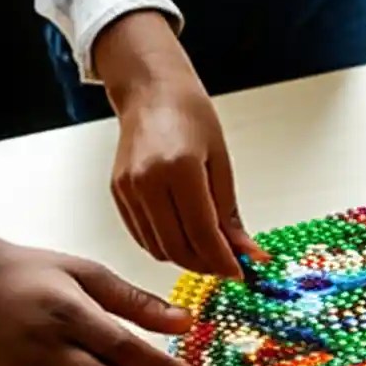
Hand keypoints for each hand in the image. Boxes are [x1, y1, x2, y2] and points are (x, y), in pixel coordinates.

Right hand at [100, 13, 264, 276]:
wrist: (151, 92)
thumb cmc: (191, 116)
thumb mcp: (222, 162)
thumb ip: (230, 212)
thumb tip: (247, 252)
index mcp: (180, 168)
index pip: (202, 232)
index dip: (222, 260)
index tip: (239, 272)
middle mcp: (148, 181)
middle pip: (177, 246)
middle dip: (205, 265)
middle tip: (226, 266)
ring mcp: (129, 189)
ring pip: (158, 248)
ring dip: (185, 259)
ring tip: (208, 253)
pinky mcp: (118, 193)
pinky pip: (142, 236)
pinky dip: (165, 246)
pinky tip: (184, 239)